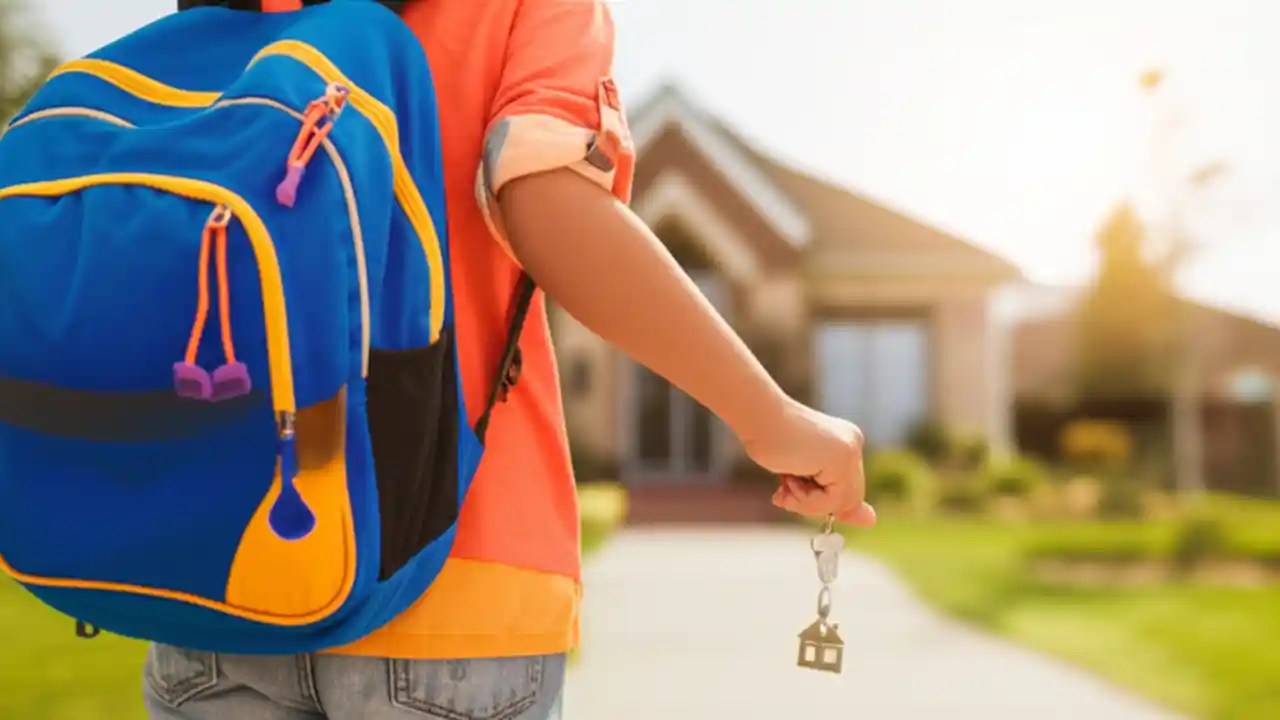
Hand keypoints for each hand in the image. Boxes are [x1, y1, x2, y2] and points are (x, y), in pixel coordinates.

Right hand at [740, 398, 876, 526]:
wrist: (757, 415)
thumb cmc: (770, 439)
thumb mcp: (801, 474)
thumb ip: (830, 495)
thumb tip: (871, 521)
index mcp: (845, 443)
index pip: (847, 489)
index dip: (821, 500)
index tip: (792, 496)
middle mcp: (853, 444)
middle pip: (847, 499)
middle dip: (813, 503)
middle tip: (783, 491)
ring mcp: (850, 450)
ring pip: (841, 503)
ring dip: (806, 503)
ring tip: (783, 485)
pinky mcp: (841, 459)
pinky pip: (832, 501)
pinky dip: (806, 501)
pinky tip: (786, 481)